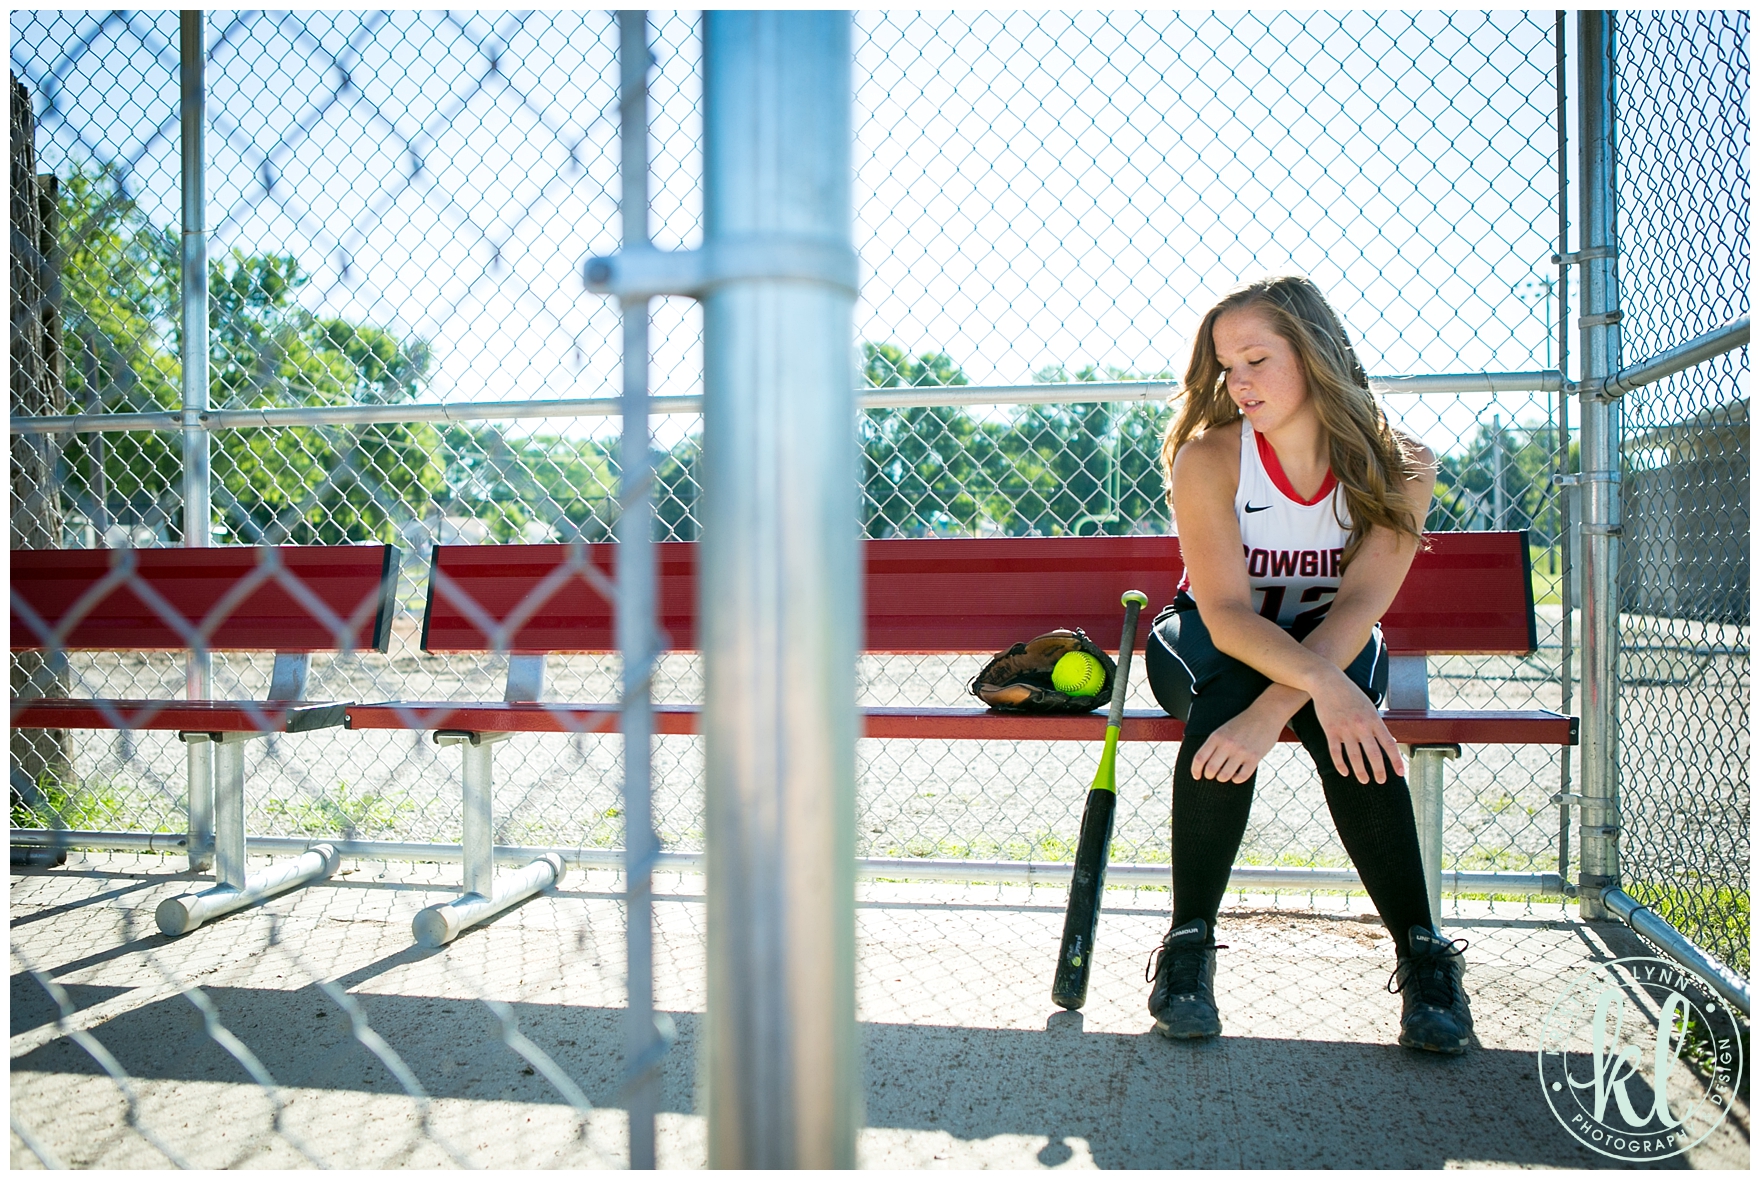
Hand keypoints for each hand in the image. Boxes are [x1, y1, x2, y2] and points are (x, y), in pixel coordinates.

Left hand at [1190, 699, 1287, 782]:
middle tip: (1212, 775)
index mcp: (1216, 736)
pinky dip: (1237, 779)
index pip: (1199, 758)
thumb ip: (1213, 744)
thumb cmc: (1243, 722)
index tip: (1196, 776)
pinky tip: (1237, 775)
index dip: (1195, 770)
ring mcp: (1241, 752)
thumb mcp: (1223, 729)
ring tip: (1224, 775)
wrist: (1266, 713)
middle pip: (1211, 769)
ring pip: (1224, 776)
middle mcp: (1227, 744)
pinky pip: (1241, 777)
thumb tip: (1203, 763)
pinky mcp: (1254, 758)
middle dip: (1209, 776)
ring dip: (1222, 778)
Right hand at [1309, 668, 1404, 783]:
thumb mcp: (1369, 707)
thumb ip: (1378, 725)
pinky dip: (1340, 764)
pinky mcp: (1331, 730)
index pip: (1389, 744)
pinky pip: (1335, 752)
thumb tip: (1391, 741)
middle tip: (1381, 781)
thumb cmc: (1351, 694)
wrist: (1328, 682)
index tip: (1400, 773)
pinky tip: (1344, 772)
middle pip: (1373, 754)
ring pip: (1355, 756)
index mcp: (1374, 720)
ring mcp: (1345, 729)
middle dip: (1379, 770)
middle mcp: (1361, 726)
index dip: (1396, 760)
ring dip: (1361, 771)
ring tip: (1365, 780)